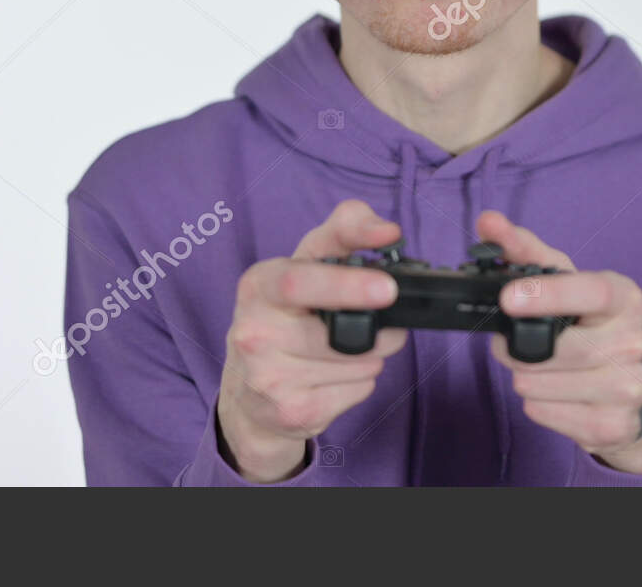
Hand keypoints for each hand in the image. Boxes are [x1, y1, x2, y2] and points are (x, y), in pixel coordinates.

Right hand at [216, 199, 407, 481]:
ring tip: (350, 348)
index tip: (387, 285)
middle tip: (394, 321)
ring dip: (374, 353)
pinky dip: (362, 381)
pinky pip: (356, 390)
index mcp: (258, 286)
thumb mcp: (303, 263)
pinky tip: (337, 376)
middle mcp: (254, 332)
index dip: (346, 282)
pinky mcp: (291, 412)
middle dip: (381, 329)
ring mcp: (269, 377)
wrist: (248, 394)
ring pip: (359, 362)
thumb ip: (344, 231)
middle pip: (340, 331)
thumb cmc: (284, 316)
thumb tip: (388, 230)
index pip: (299, 281)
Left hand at [478, 210, 641, 473]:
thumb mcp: (567, 283)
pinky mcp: (614, 426)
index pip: (592, 292)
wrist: (636, 386)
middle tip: (509, 342)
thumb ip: (525, 251)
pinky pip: (544, 413)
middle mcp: (635, 341)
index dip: (549, 295)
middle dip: (515, 347)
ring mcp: (629, 387)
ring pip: (539, 384)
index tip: (508, 297)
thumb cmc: (593, 325)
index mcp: (626, 298)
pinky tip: (555, 392)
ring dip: (524, 377)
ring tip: (539, 368)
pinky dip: (537, 404)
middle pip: (554, 348)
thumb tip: (488, 222)